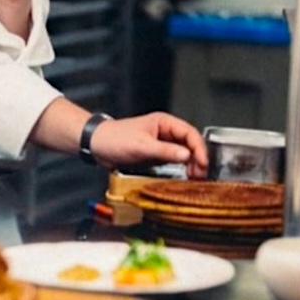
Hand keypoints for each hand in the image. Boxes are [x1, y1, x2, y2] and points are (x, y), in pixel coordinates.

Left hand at [90, 112, 208, 176]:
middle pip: (190, 143)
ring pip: (183, 153)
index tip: (203, 163)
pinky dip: (181, 168)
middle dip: (197, 158)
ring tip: (194, 177)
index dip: (199, 148)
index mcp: (164, 123)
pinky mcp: (155, 154)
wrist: (97, 145)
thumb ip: (165, 151)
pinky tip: (183, 176)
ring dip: (190, 164)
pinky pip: (173, 160)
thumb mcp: (142, 146)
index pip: (190, 133)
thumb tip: (187, 155)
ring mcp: (161, 143)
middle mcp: (165, 132)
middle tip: (200, 174)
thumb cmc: (115, 139)